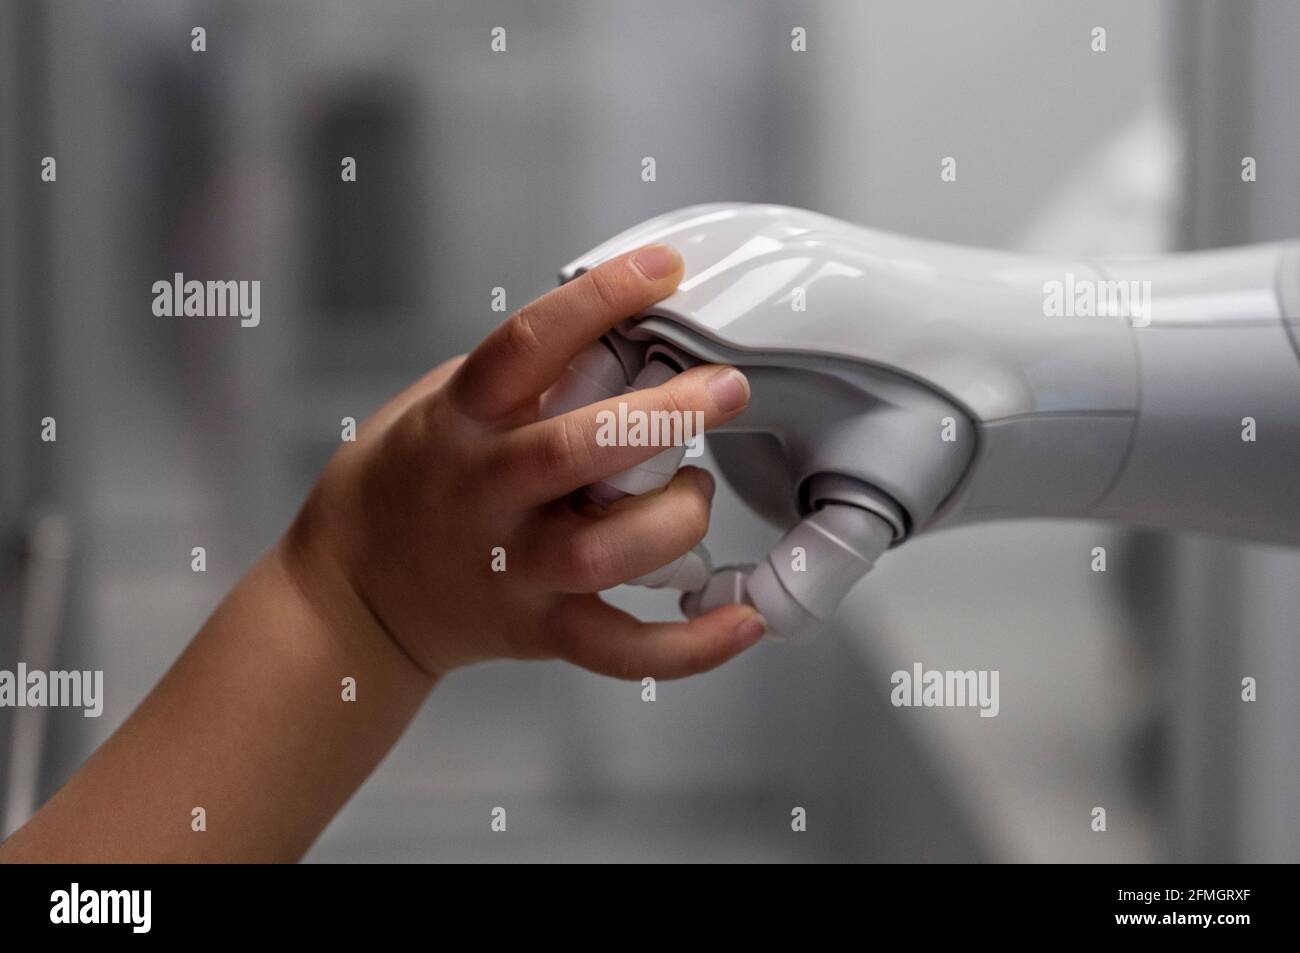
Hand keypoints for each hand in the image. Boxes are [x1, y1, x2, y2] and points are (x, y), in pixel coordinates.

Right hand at [282, 243, 765, 680]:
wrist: (355, 591)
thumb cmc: (411, 480)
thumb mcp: (442, 403)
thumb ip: (522, 378)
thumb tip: (625, 333)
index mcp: (461, 420)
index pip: (529, 344)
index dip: (599, 298)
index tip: (665, 268)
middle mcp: (485, 493)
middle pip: (577, 450)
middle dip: (662, 416)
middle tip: (726, 387)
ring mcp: (512, 567)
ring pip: (605, 552)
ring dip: (675, 517)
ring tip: (696, 490)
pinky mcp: (538, 629)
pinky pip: (620, 648)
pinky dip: (690, 646)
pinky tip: (744, 620)